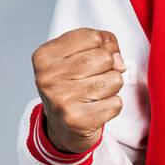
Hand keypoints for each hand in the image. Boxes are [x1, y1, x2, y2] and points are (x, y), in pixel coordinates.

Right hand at [31, 27, 126, 153]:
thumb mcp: (76, 56)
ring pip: (114, 79)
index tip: (90, 59)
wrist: (62, 127)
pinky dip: (111, 106)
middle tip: (92, 79)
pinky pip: (116, 103)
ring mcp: (61, 100)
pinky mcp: (77, 120)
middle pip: (105, 57)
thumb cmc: (71, 85)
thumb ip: (102, 44)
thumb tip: (119, 62)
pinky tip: (95, 109)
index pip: (92, 37)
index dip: (101, 47)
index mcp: (44, 56)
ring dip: (111, 87)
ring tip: (94, 94)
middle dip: (107, 68)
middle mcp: (48, 78)